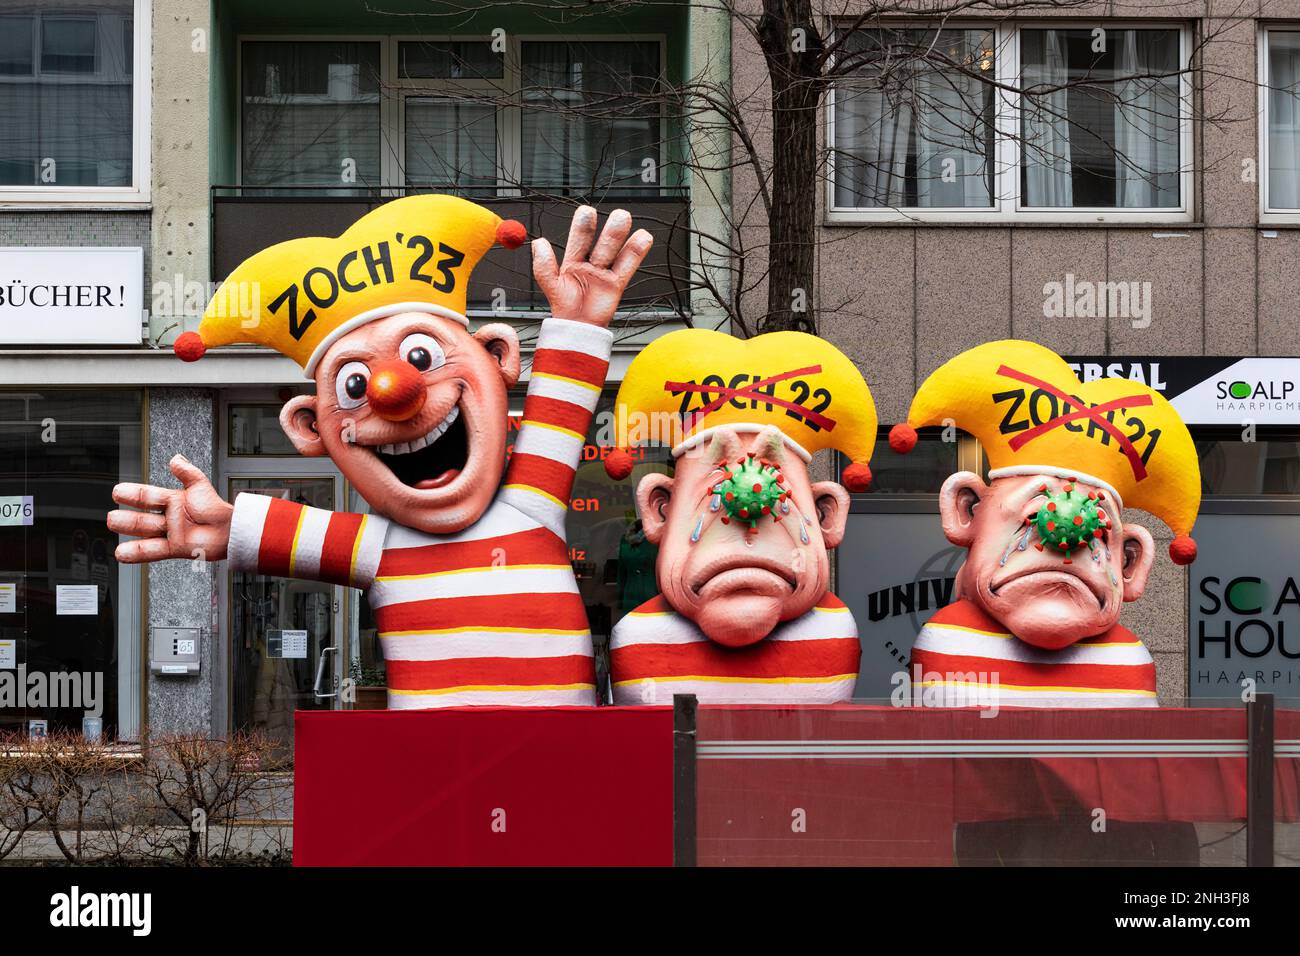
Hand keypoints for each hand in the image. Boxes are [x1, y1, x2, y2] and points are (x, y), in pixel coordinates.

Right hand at [108, 455, 233, 562]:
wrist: (230, 530)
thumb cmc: (217, 509)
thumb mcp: (200, 486)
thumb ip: (188, 472)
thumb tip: (175, 458)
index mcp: (172, 501)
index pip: (147, 496)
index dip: (132, 494)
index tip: (117, 492)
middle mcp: (168, 518)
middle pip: (142, 518)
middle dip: (127, 518)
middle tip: (112, 517)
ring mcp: (170, 534)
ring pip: (145, 533)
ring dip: (129, 532)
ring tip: (114, 530)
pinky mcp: (175, 549)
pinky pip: (152, 551)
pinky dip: (137, 553)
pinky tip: (122, 553)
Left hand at [532, 205, 653, 327]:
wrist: (578, 328)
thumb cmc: (565, 307)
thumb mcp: (550, 286)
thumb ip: (544, 266)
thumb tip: (538, 243)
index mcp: (572, 261)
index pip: (579, 239)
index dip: (583, 226)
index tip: (587, 212)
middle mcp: (590, 263)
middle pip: (601, 243)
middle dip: (609, 230)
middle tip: (617, 215)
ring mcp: (604, 272)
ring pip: (614, 251)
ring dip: (620, 236)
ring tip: (625, 220)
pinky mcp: (616, 283)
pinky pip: (627, 266)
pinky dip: (636, 251)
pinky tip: (643, 238)